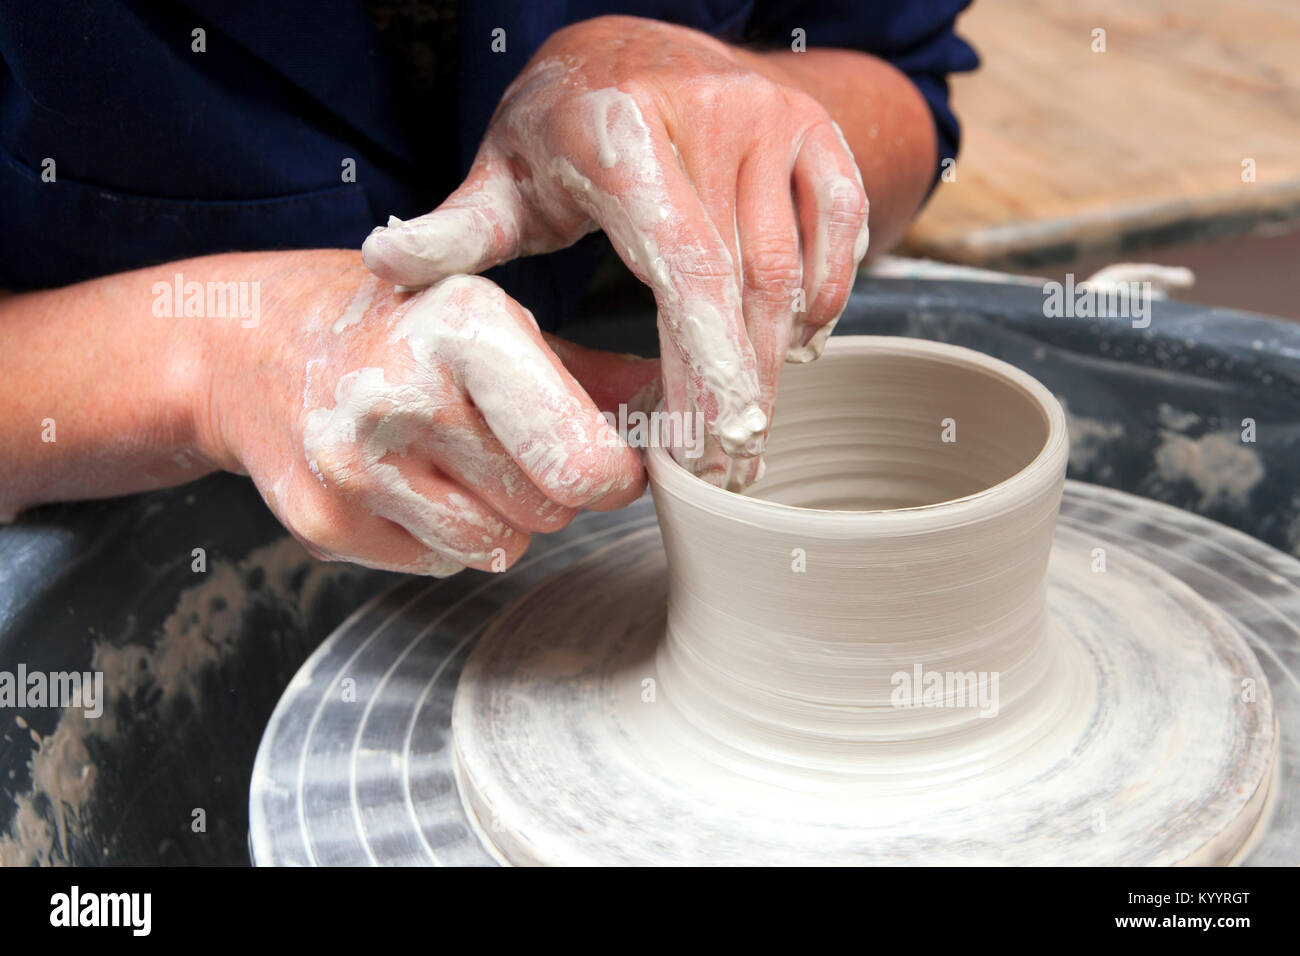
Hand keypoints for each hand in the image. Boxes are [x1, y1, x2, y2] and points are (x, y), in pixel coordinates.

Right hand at [197, 252, 657, 574]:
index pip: (583, 459)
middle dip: (555, 490)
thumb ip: (587, 374)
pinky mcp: (324, 521)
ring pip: (498, 547)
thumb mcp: (488, 317)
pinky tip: (408, 481)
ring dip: (500, 517)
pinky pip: (438, 564)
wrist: (244, 343)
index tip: (612, 463)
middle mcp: (403, 394)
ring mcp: (356, 465)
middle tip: (518, 447)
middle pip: (550, 509)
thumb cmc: (388, 322)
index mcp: (463, 326)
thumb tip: (675, 414)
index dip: (615, 474)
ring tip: (456, 458)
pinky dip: (442, 537)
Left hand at [361, 15, 869, 488]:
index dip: (700, 359)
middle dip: (739, 387)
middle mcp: (709, 116)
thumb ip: (455, 227)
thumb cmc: (566, 122)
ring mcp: (770, 119)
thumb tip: (383, 262)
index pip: (680, 264)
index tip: (703, 440)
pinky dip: (826, 294)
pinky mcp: (811, 129)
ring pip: (790, 267)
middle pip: (741, 282)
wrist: (641, 45)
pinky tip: (800, 349)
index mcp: (621, 132)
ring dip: (777, 358)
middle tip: (730, 468)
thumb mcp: (503, 172)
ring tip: (756, 431)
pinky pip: (838, 226)